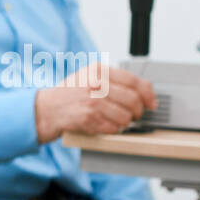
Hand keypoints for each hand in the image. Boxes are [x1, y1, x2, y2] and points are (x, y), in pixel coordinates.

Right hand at [33, 64, 157, 143]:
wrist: (47, 108)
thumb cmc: (70, 93)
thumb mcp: (89, 77)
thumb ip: (113, 79)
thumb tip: (145, 90)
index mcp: (97, 70)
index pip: (133, 81)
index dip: (148, 94)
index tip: (152, 102)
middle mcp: (95, 84)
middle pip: (133, 100)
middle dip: (138, 111)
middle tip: (135, 115)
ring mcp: (92, 102)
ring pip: (125, 117)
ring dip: (125, 122)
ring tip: (118, 120)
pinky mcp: (88, 119)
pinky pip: (114, 128)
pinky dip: (114, 129)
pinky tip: (106, 125)